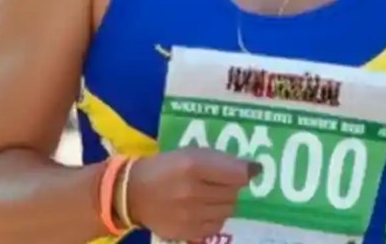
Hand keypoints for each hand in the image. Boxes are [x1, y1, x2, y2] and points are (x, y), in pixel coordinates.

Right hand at [127, 149, 257, 240]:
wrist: (132, 194)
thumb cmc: (164, 167)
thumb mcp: (189, 153)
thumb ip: (220, 159)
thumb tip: (252, 170)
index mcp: (193, 165)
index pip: (237, 173)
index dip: (247, 171)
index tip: (252, 170)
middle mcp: (193, 192)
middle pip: (234, 193)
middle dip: (233, 185)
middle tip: (223, 180)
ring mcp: (190, 216)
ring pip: (228, 210)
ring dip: (225, 201)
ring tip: (211, 194)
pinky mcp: (188, 233)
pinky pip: (217, 225)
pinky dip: (216, 216)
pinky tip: (203, 208)